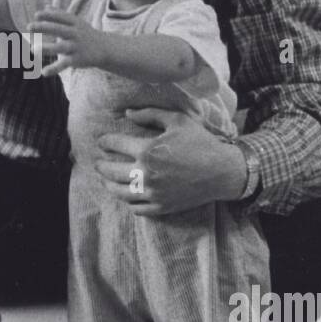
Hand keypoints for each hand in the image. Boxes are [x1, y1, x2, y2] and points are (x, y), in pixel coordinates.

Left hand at [35, 8, 105, 77]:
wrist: (104, 48)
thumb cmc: (85, 33)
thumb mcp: (75, 22)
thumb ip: (60, 15)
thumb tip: (46, 6)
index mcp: (74, 23)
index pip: (60, 17)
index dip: (48, 15)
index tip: (36, 15)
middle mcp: (75, 33)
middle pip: (59, 29)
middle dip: (44, 27)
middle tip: (29, 26)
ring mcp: (76, 47)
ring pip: (60, 47)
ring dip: (46, 48)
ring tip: (32, 50)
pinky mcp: (76, 60)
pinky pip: (64, 64)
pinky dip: (54, 68)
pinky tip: (43, 72)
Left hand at [94, 107, 247, 215]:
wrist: (222, 171)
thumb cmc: (200, 142)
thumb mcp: (178, 120)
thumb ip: (150, 114)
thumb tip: (128, 113)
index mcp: (148, 150)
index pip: (115, 145)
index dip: (105, 141)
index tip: (101, 141)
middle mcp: (146, 173)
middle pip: (111, 171)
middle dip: (101, 165)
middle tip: (98, 163)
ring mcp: (153, 192)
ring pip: (120, 193)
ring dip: (109, 185)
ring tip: (106, 181)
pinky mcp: (162, 206)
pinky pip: (136, 207)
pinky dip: (128, 201)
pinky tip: (127, 195)